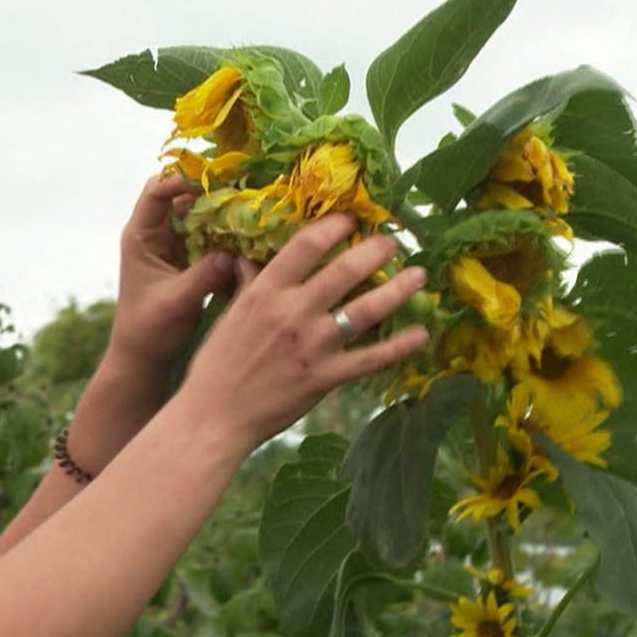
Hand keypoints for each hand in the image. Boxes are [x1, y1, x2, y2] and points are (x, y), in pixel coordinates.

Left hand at [103, 175, 237, 374]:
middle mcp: (156, 233)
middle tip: (241, 187)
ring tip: (252, 206)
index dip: (181, 180)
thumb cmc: (149, 330)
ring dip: (223, 209)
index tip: (212, 181)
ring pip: (201, 212)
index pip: (156, 192)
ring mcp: (175, 244)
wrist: (145, 356)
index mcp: (141, 237)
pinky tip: (251, 232)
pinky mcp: (192, 257)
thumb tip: (233, 254)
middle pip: (182, 194)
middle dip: (210, 188)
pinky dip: (229, 231)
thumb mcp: (176, 303)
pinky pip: (212, 233)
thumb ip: (203, 276)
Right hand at [178, 216, 429, 448]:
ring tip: (419, 275)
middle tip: (394, 241)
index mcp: (264, 293)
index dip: (334, 226)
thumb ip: (248, 282)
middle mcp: (292, 313)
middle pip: (344, 270)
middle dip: (376, 250)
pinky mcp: (325, 377)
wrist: (214, 416)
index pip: (306, 246)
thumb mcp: (229, 314)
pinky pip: (371, 359)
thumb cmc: (216, 365)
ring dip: (398, 289)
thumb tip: (249, 253)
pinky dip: (400, 346)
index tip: (351, 219)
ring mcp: (312, 346)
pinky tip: (421, 334)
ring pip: (366, 310)